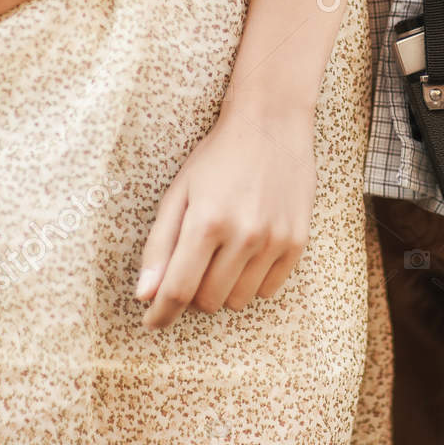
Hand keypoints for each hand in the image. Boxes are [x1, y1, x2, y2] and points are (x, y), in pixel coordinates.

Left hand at [136, 102, 316, 328]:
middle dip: (192, 292)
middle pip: (208, 301)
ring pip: (238, 300)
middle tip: (192, 264)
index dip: (160, 313)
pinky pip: (269, 290)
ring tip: (221, 254)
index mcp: (207, 222)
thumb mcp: (179, 193)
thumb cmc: (218, 156)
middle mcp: (244, 235)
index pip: (178, 290)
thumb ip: (160, 245)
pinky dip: (252, 282)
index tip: (151, 321)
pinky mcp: (298, 242)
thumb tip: (145, 295)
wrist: (272, 123)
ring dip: (223, 288)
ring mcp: (275, 240)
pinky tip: (247, 253)